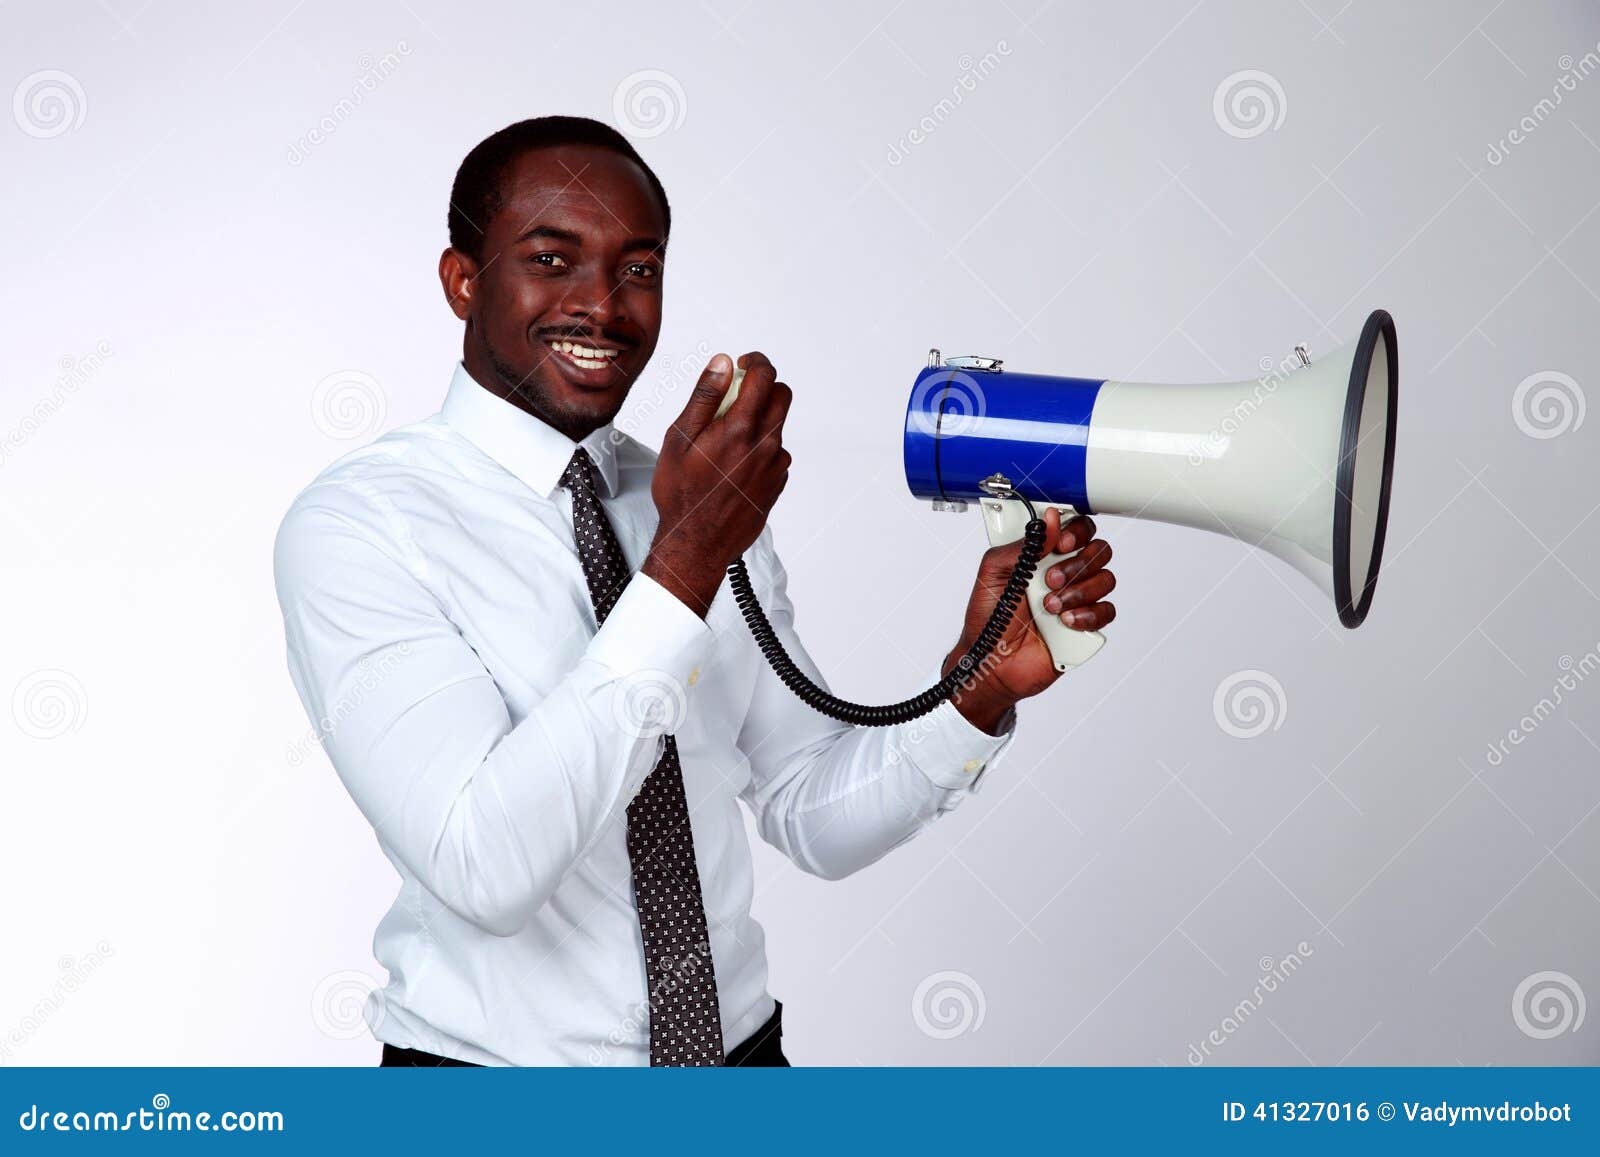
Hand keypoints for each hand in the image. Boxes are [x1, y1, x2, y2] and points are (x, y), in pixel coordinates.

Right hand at [642, 351, 791, 616]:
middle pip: (782, 396)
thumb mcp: (680, 438)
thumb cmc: (682, 492)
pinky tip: (733, 465)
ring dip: (758, 421)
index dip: (755, 362)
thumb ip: (705, 397)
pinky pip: (775, 453)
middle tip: (735, 398)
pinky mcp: (777, 482)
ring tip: (726, 442)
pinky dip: (759, 448)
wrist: (697, 542)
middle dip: (762, 387)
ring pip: (777, 426)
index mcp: (741, 429)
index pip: (765, 377)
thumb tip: (723, 364)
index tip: (742, 365)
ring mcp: (775, 466)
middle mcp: (766, 445)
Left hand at [941, 509, 1115, 732]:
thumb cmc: (989, 619)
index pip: (1077, 529)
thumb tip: (1049, 521)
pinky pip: (1107, 612)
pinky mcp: (1086, 626)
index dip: (1076, 531)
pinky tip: (1064, 622)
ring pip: (1105, 580)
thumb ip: (1022, 545)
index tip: (1061, 543)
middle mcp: (1066, 575)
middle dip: (1075, 564)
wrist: (991, 662)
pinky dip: (1087, 615)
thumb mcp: (994, 572)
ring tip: (1050, 606)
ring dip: (1078, 591)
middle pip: (1099, 551)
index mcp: (1045, 556)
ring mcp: (1078, 600)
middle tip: (1049, 580)